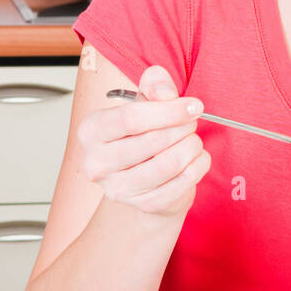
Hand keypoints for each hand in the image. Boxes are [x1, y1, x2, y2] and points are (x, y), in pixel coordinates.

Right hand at [78, 64, 210, 216]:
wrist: (145, 179)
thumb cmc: (142, 136)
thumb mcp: (145, 103)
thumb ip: (155, 86)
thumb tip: (164, 90)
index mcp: (92, 131)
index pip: (130, 119)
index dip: (168, 110)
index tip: (193, 106)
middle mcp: (97, 163)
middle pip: (152, 141)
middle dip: (182, 128)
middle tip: (192, 122)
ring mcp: (119, 188)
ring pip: (168, 164)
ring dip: (191, 147)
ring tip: (193, 140)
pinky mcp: (144, 205)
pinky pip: (181, 183)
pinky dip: (198, 166)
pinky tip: (197, 157)